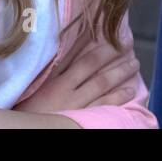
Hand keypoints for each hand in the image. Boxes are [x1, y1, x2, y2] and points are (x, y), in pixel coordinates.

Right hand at [13, 37, 139, 114]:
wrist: (27, 130)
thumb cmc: (28, 109)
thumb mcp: (35, 86)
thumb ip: (49, 69)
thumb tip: (64, 47)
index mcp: (51, 79)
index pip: (75, 55)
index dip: (92, 42)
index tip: (107, 31)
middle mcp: (64, 89)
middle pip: (92, 66)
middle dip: (111, 53)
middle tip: (128, 42)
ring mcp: (75, 104)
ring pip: (102, 84)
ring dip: (120, 72)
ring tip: (134, 63)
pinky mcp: (82, 118)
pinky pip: (104, 106)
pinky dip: (118, 97)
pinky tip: (130, 90)